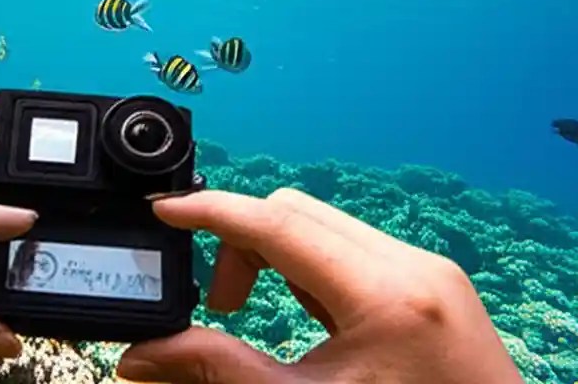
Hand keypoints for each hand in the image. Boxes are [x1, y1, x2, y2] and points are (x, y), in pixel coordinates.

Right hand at [117, 188, 521, 383]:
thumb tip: (141, 357)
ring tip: (262, 313)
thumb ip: (216, 372)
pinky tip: (311, 317)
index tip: (163, 211)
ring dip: (278, 255)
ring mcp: (431, 272)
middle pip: (297, 212)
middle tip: (221, 303)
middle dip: (242, 241)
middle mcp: (414, 267)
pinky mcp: (436, 285)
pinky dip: (314, 268)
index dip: (210, 212)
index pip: (276, 224)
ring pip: (325, 226)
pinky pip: (356, 249)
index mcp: (385, 296)